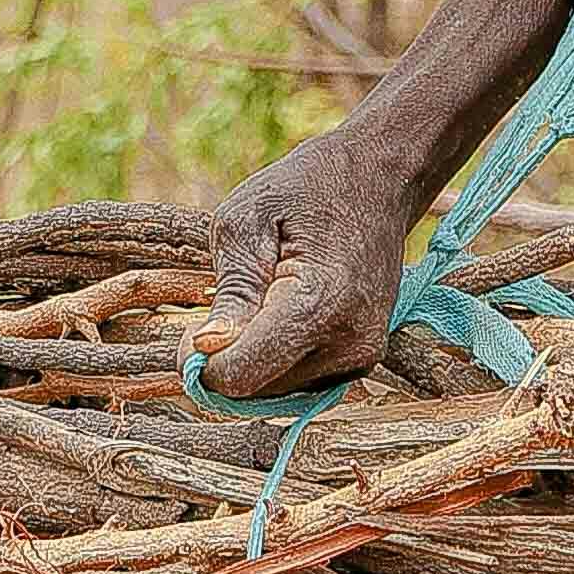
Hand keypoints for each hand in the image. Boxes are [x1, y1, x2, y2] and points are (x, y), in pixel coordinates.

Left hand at [196, 119, 425, 401]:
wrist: (381, 180)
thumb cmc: (307, 188)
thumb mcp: (246, 220)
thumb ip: (231, 291)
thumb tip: (207, 348)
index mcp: (319, 305)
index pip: (241, 375)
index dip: (202, 362)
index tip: (192, 326)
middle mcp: (349, 343)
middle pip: (255, 391)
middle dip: (227, 359)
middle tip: (228, 304)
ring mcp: (362, 356)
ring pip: (275, 393)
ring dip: (252, 361)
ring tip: (261, 300)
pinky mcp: (364, 360)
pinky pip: (299, 383)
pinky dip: (276, 360)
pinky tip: (279, 315)